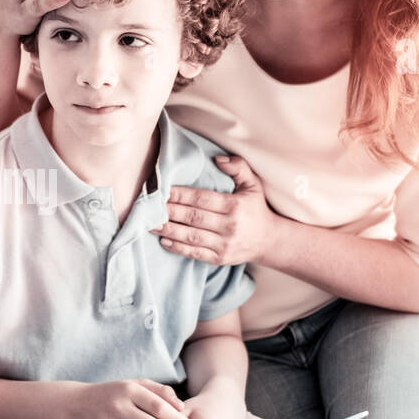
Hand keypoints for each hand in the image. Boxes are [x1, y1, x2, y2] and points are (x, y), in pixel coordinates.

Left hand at [151, 155, 282, 265]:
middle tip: (149, 206)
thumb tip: (217, 159)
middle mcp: (229, 226)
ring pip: (190, 236)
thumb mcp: (253, 184)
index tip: (162, 191)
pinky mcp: (219, 259)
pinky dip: (178, 248)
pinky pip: (195, 253)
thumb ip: (238, 167)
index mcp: (235, 206)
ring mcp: (224, 244)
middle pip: (192, 217)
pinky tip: (163, 241)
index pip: (201, 199)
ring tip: (150, 223)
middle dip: (169, 211)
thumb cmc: (256, 209)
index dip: (180, 195)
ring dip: (168, 229)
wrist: (269, 241)